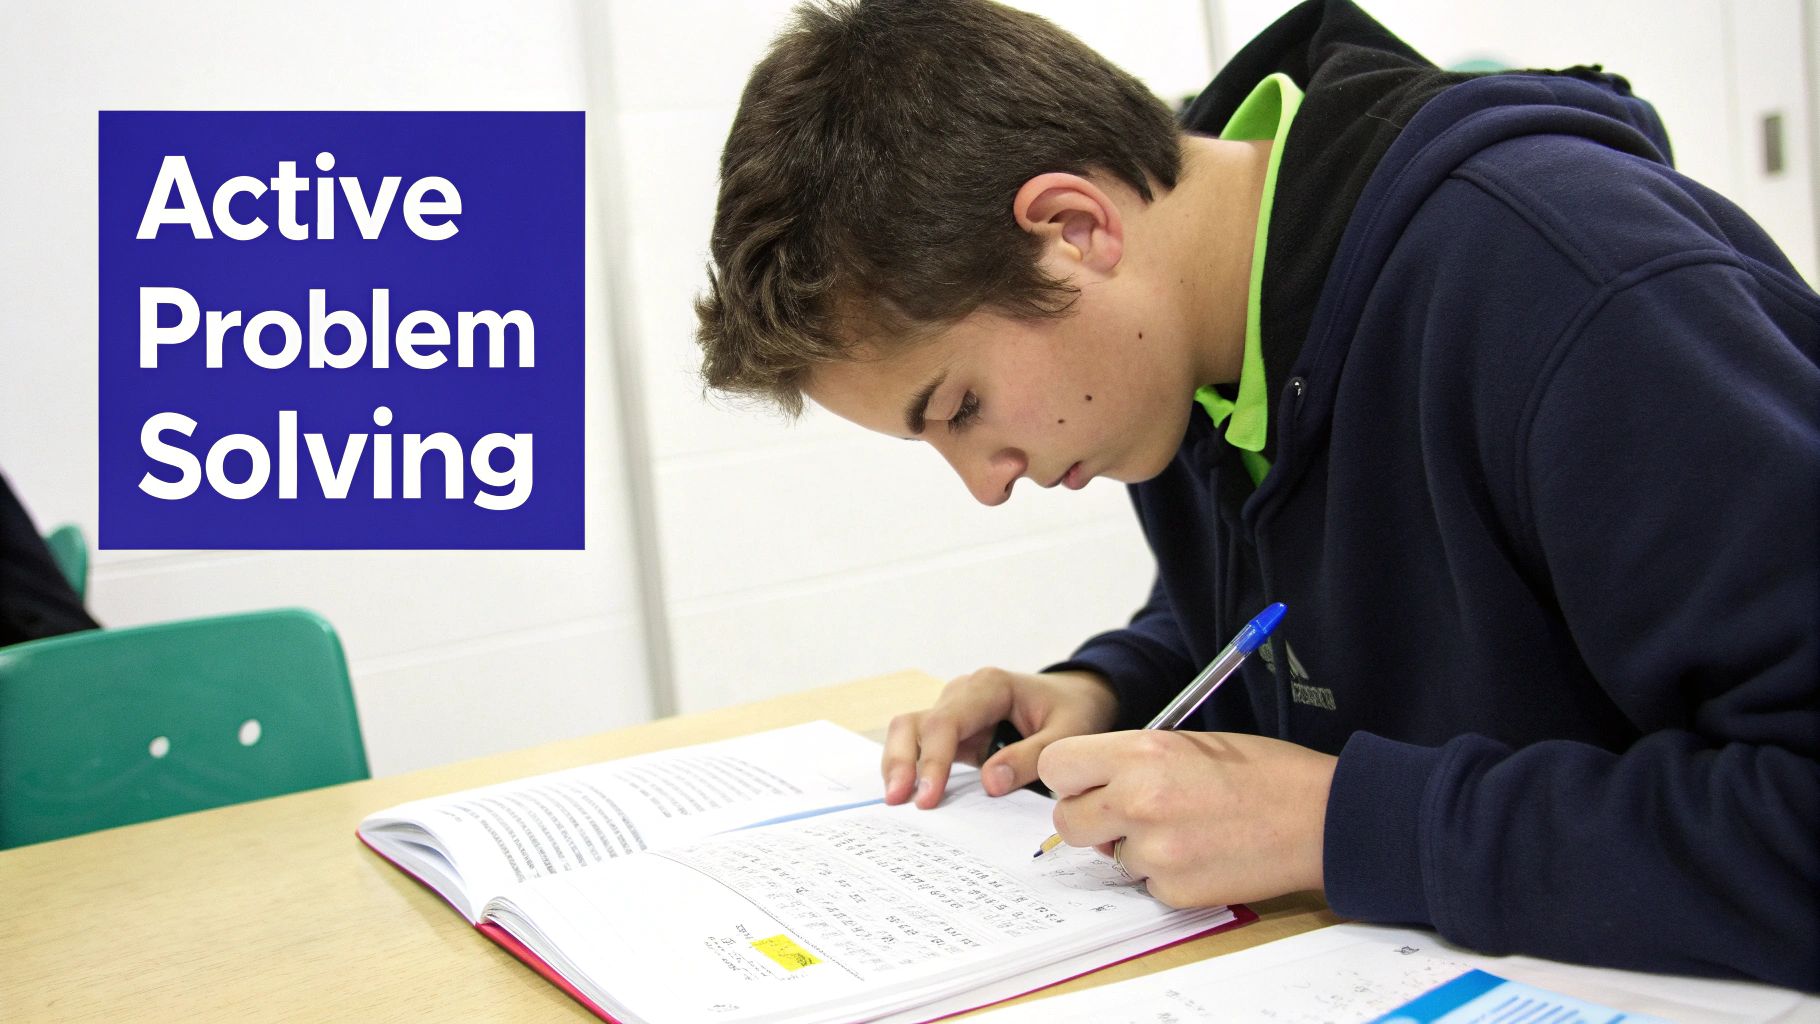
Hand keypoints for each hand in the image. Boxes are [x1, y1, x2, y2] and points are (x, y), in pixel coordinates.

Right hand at [882, 668, 1118, 807]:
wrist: (1077, 697)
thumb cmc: (1073, 712)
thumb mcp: (1068, 734)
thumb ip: (1030, 757)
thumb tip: (989, 784)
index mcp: (989, 687)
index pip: (947, 722)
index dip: (934, 761)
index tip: (928, 798)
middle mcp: (962, 694)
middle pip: (916, 723)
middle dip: (902, 763)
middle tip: (898, 802)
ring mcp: (953, 710)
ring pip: (908, 731)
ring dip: (897, 765)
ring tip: (895, 802)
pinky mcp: (952, 731)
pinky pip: (920, 746)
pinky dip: (910, 769)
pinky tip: (906, 796)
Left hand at [1040, 731, 1336, 906]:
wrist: (1319, 818)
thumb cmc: (1262, 772)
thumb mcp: (1187, 743)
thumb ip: (1131, 761)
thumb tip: (1091, 785)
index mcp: (1140, 754)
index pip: (1056, 766)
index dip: (1070, 776)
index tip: (1087, 780)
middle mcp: (1138, 801)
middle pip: (1066, 820)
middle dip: (1089, 818)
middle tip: (1125, 812)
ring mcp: (1155, 851)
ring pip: (1108, 856)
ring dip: (1131, 847)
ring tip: (1181, 828)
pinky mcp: (1174, 890)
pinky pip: (1145, 883)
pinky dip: (1165, 873)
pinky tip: (1202, 852)